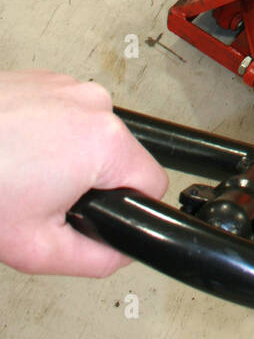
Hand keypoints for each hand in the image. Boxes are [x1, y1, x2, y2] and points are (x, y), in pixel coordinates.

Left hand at [0, 71, 167, 276]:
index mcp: (104, 142)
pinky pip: (65, 114)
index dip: (128, 210)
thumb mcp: (37, 249)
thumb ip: (95, 259)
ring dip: (67, 157)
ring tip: (22, 175)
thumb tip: (120, 253)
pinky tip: (14, 152)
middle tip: (43, 202)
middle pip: (121, 157)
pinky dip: (46, 134)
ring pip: (91, 134)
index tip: (95, 217)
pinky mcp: (44, 78)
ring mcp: (68, 85)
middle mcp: (94, 104)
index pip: (153, 184)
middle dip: (91, 183)